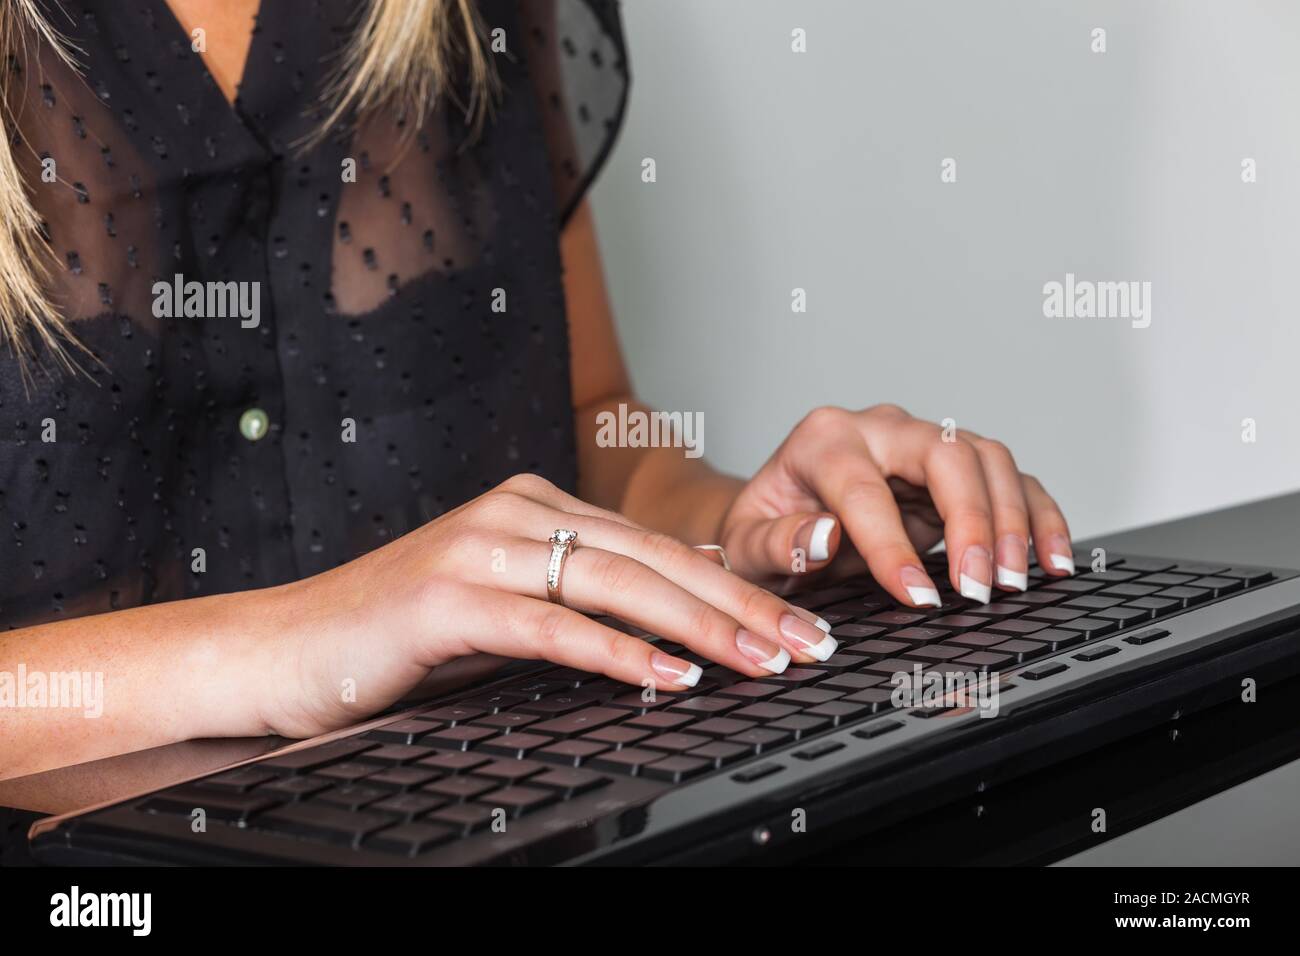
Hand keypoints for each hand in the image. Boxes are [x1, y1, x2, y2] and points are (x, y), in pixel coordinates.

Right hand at [255, 474, 835, 738]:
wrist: (285, 648)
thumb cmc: (399, 637)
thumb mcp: (504, 606)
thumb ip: (574, 602)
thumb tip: (666, 626)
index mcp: (535, 506)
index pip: (655, 544)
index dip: (731, 584)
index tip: (792, 622)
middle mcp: (514, 513)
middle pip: (653, 556)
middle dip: (740, 603)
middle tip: (807, 642)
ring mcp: (480, 548)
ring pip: (615, 583)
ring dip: (699, 626)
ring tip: (763, 660)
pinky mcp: (448, 598)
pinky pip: (552, 625)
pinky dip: (618, 653)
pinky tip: (669, 677)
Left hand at [715, 405, 1073, 605]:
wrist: (775, 522)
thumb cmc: (760, 534)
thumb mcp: (746, 547)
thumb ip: (777, 542)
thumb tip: (822, 536)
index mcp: (822, 441)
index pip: (865, 487)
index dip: (893, 544)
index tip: (916, 597)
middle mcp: (879, 430)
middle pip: (945, 454)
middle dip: (971, 519)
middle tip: (979, 587)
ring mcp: (921, 444)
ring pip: (987, 459)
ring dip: (1011, 519)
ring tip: (1016, 581)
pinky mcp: (954, 470)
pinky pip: (1009, 480)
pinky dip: (1038, 516)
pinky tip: (1053, 560)